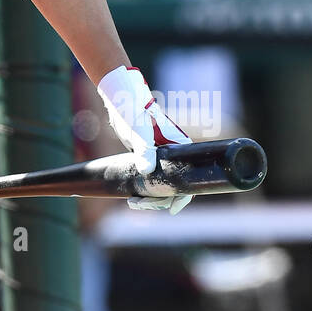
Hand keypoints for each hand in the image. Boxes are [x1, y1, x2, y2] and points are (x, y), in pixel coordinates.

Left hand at [96, 64, 192, 214]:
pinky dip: (143, 191)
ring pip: (160, 187)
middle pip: (173, 188)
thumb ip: (145, 150)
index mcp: (180, 149)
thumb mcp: (141, 132)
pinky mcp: (148, 158)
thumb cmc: (136, 112)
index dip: (183, 198)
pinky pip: (150, 180)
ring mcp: (161, 159)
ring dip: (150, 199)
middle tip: (139, 204)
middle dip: (159, 200)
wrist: (123, 101)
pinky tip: (132, 197)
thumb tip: (147, 171)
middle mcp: (174, 157)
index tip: (173, 209)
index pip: (188, 180)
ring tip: (132, 202)